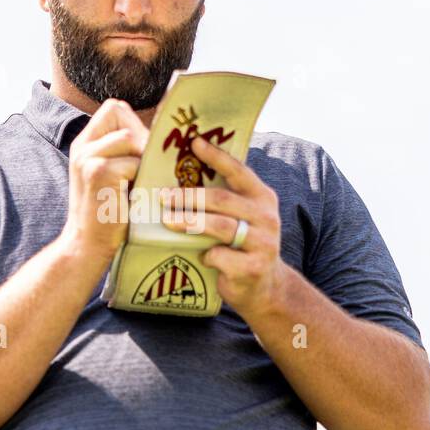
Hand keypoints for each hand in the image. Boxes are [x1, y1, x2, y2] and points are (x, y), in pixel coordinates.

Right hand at [61, 98, 148, 261]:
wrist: (88, 246)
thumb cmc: (109, 214)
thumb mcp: (112, 176)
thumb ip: (126, 153)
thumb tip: (165, 134)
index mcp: (85, 144)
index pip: (113, 108)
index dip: (134, 121)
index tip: (144, 146)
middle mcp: (82, 146)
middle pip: (119, 112)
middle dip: (140, 137)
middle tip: (145, 166)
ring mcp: (88, 157)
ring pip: (130, 137)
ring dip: (142, 159)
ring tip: (142, 182)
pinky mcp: (98, 172)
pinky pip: (134, 162)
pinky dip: (142, 179)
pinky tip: (136, 196)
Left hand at [158, 135, 289, 318]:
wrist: (265, 287)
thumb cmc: (243, 245)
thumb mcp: (242, 217)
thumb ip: (224, 199)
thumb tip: (184, 174)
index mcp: (262, 197)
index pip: (238, 171)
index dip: (216, 156)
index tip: (194, 142)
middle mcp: (266, 216)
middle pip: (222, 199)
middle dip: (188, 196)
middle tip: (163, 195)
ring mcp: (262, 243)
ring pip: (220, 226)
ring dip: (189, 222)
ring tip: (167, 220)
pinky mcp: (253, 267)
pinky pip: (220, 255)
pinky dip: (206, 255)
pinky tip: (202, 257)